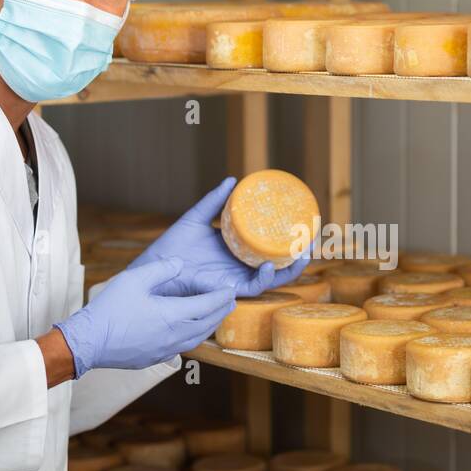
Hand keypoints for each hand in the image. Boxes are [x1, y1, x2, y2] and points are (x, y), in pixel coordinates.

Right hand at [54, 257, 234, 376]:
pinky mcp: (156, 358)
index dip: (222, 295)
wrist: (88, 342)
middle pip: (208, 323)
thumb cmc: (109, 310)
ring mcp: (167, 350)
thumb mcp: (135, 279)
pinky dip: (195, 336)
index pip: (208, 304)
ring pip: (198, 338)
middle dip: (222, 310)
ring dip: (210, 325)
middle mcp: (175, 336)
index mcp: (173, 315)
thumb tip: (181, 264)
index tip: (231, 288)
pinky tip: (190, 330)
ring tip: (215, 315)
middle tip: (229, 300)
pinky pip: (185, 347)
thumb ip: (162, 269)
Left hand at [132, 177, 310, 296]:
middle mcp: (240, 267)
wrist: (158, 266)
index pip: (267, 247)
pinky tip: (270, 264)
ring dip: (290, 269)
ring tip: (303, 254)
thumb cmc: (173, 245)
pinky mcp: (229, 290)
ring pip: (272, 278)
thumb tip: (233, 180)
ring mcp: (236, 279)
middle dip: (298, 256)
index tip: (302, 225)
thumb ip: (214, 201)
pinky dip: (265, 277)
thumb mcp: (198, 217)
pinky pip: (254, 287)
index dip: (286, 240)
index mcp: (236, 251)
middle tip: (312, 240)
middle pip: (277, 264)